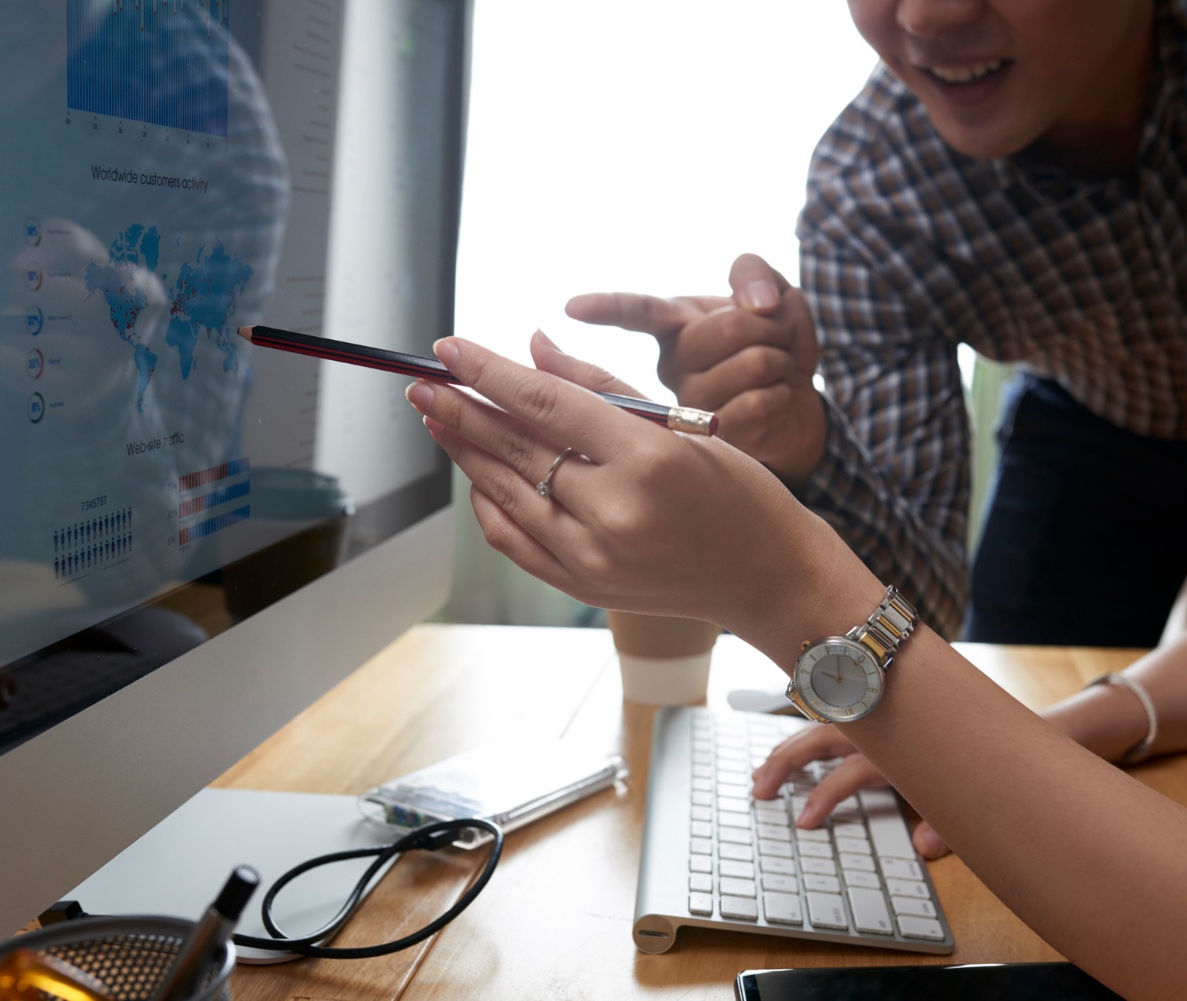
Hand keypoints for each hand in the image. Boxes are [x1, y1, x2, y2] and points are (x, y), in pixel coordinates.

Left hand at [403, 331, 860, 638]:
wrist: (764, 576)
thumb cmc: (737, 493)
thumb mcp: (682, 425)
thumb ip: (601, 386)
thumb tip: (534, 347)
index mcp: (648, 460)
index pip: (546, 404)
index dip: (489, 372)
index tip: (449, 349)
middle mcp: (615, 512)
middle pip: (515, 448)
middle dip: (460, 410)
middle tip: (422, 382)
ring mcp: (594, 557)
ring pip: (505, 494)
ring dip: (466, 453)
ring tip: (438, 418)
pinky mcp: (583, 586)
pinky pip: (514, 540)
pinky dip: (490, 503)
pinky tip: (476, 474)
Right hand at [565, 254, 827, 482]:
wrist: (796, 407)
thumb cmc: (776, 343)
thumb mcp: (772, 295)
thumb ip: (756, 274)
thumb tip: (755, 301)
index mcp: (675, 325)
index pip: (637, 311)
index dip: (606, 308)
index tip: (572, 307)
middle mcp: (672, 365)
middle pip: (732, 327)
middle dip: (775, 326)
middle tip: (779, 340)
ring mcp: (689, 407)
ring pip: (754, 363)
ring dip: (785, 360)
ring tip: (777, 371)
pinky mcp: (714, 441)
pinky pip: (760, 402)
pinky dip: (785, 393)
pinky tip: (777, 399)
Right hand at [751, 724, 950, 858]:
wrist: (980, 716)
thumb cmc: (966, 754)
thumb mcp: (959, 794)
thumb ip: (942, 825)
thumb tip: (925, 848)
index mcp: (895, 749)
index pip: (848, 773)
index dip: (824, 797)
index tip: (803, 822)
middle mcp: (877, 730)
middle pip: (819, 739)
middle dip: (785, 763)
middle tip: (759, 791)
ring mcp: (869, 720)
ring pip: (817, 726)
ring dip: (786, 749)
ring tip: (760, 774)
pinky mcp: (868, 717)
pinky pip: (827, 721)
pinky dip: (803, 737)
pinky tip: (786, 752)